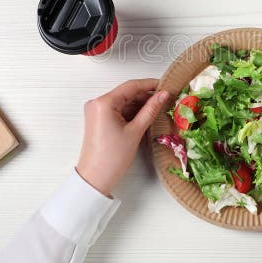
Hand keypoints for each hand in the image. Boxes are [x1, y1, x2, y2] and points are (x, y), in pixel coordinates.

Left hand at [76, 79, 169, 195]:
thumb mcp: (135, 131)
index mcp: (103, 103)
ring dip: (140, 105)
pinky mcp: (99, 120)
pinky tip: (146, 116)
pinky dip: (132, 113)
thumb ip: (151, 110)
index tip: (166, 85)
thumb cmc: (112, 157)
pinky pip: (119, 110)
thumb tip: (163, 94)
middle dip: (146, 96)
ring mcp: (97, 112)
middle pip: (127, 93)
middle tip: (166, 99)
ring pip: (124, 102)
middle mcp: (97, 103)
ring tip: (159, 109)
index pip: (131, 86)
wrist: (95, 178)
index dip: (150, 84)